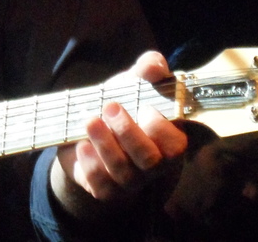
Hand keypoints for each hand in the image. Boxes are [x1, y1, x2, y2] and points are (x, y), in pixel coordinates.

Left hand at [50, 51, 188, 217]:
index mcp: (166, 142)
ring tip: (89, 120)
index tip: (143, 107)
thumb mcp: (133, 82)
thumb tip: (156, 66)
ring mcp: (130, 181)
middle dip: (128, 132)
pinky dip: (91, 165)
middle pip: (149, 160)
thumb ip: (148, 68)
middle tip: (110, 106)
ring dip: (105, 144)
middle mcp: (152, 166)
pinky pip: (101, 186)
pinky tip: (82, 145)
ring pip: (124, 172)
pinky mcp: (106, 190)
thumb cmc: (120, 104)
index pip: (175, 146)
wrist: (86, 129)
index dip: (161, 129)